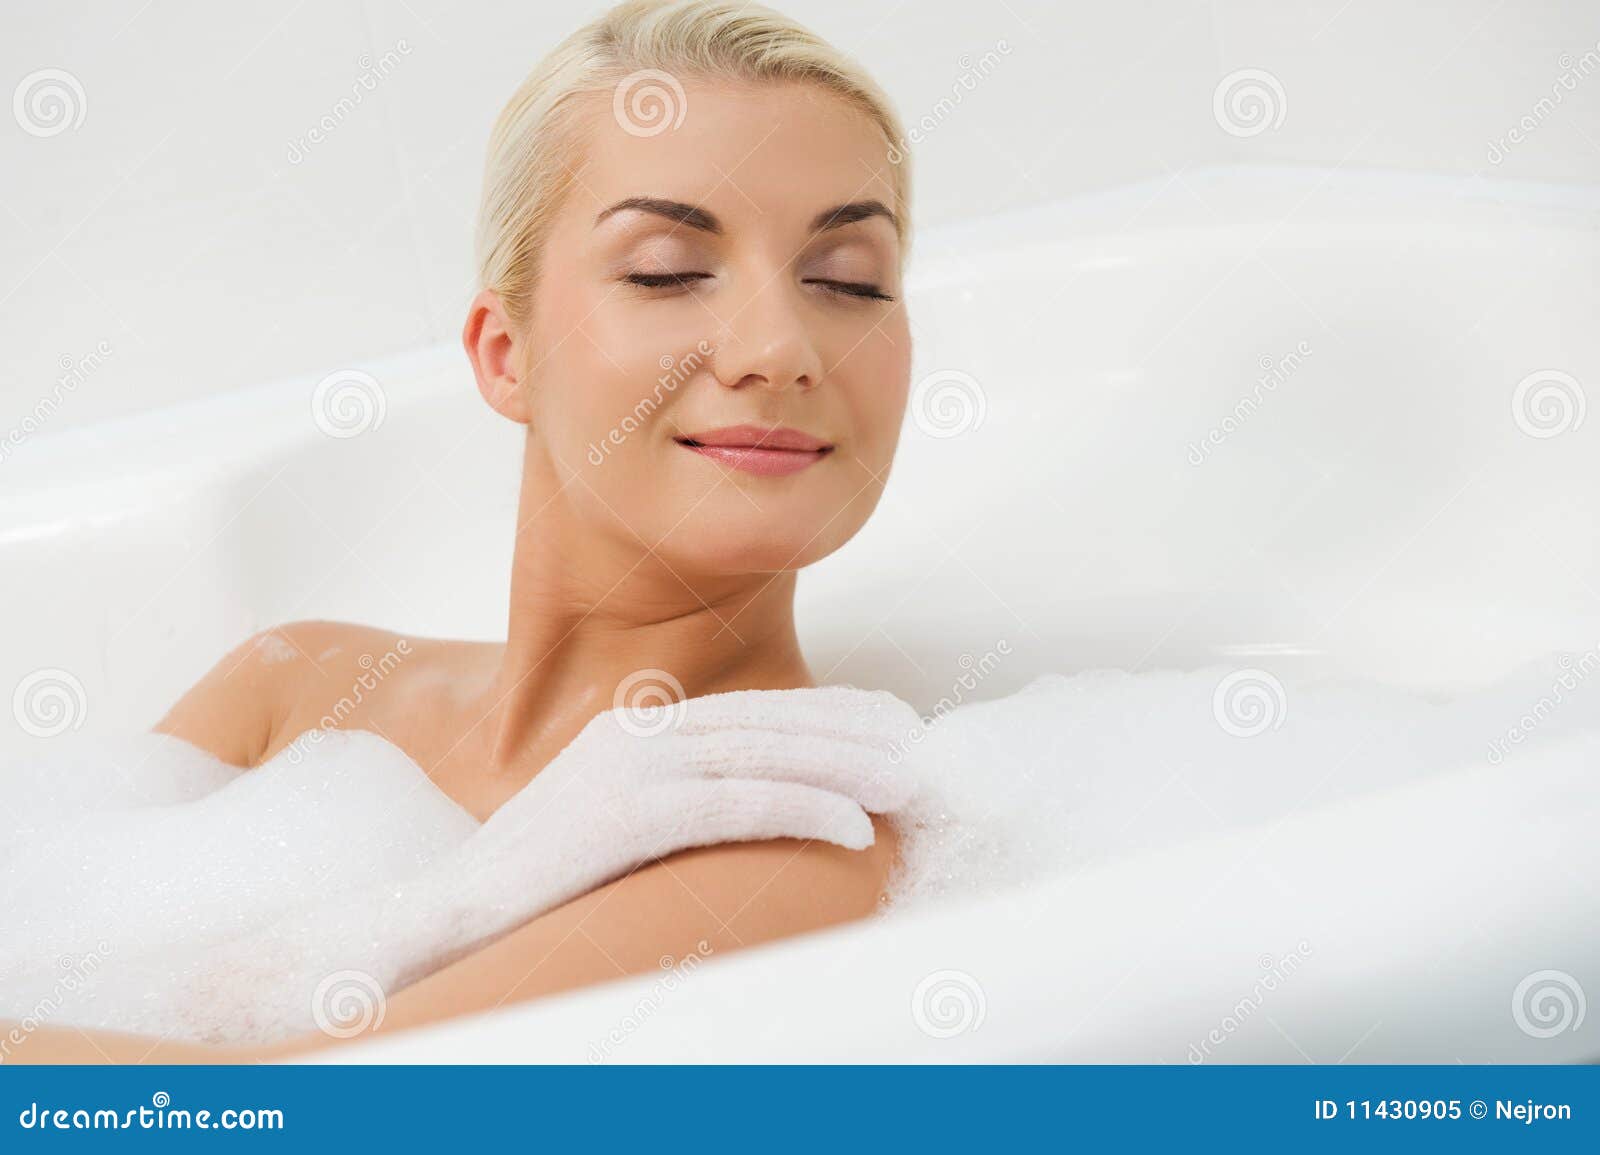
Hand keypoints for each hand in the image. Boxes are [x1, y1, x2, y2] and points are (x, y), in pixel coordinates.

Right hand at [172, 683, 920, 1043]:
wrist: (447, 922)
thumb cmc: (536, 889)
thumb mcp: (613, 825)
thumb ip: (673, 803)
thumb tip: (746, 811)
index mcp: (635, 730)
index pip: (756, 710)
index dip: (832, 712)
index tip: (895, 723)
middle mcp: (636, 733)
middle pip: (772, 722)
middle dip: (856, 734)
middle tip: (924, 750)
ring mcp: (628, 769)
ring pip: (766, 753)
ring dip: (848, 767)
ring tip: (912, 785)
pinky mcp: (624, 814)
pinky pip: (736, 803)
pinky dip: (803, 808)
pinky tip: (855, 829)